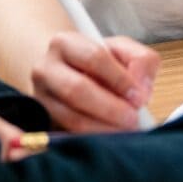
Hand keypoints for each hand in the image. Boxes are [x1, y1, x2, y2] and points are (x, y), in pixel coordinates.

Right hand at [30, 30, 158, 132]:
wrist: (68, 73)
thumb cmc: (100, 62)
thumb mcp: (123, 51)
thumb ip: (141, 61)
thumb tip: (141, 91)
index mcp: (65, 42)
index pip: (94, 58)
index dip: (119, 79)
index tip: (139, 97)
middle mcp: (45, 68)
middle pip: (77, 90)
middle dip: (110, 108)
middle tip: (134, 119)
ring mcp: (41, 97)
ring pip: (72, 117)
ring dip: (104, 128)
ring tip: (126, 131)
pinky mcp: (44, 122)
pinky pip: (69, 135)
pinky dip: (94, 138)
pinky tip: (110, 138)